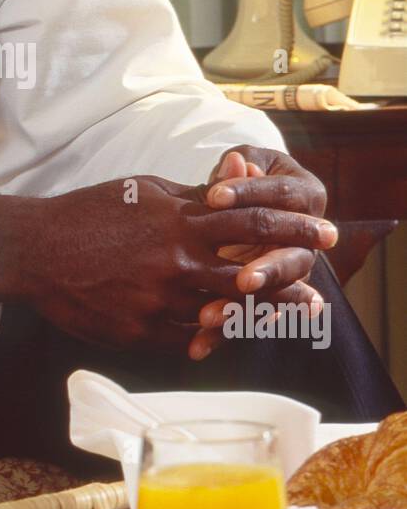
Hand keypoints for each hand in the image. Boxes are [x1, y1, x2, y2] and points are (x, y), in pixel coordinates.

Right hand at [0, 171, 336, 352]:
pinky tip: (229, 331)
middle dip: (290, 278)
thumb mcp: (144, 192)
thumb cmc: (90, 214)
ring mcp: (158, 302)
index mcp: (178, 222)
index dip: (294, 225)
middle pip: (250, 275)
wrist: (36, 252)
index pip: (253, 221)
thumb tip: (236, 186)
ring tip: (288, 312)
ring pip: (225, 314)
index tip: (323, 229)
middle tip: (318, 285)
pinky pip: (188, 339)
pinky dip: (212, 335)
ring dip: (261, 314)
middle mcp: (175, 263)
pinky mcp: (140, 333)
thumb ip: (193, 196)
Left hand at [187, 146, 335, 360]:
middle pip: (294, 258)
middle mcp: (308, 239)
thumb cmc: (243, 176)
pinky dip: (225, 333)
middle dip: (268, 270)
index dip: (249, 193)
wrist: (248, 204)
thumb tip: (235, 162)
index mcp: (307, 195)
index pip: (282, 196)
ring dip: (243, 309)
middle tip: (243, 280)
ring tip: (208, 318)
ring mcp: (291, 271)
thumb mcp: (242, 167)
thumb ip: (239, 172)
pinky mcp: (267, 297)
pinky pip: (249, 319)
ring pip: (274, 297)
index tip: (213, 196)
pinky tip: (199, 346)